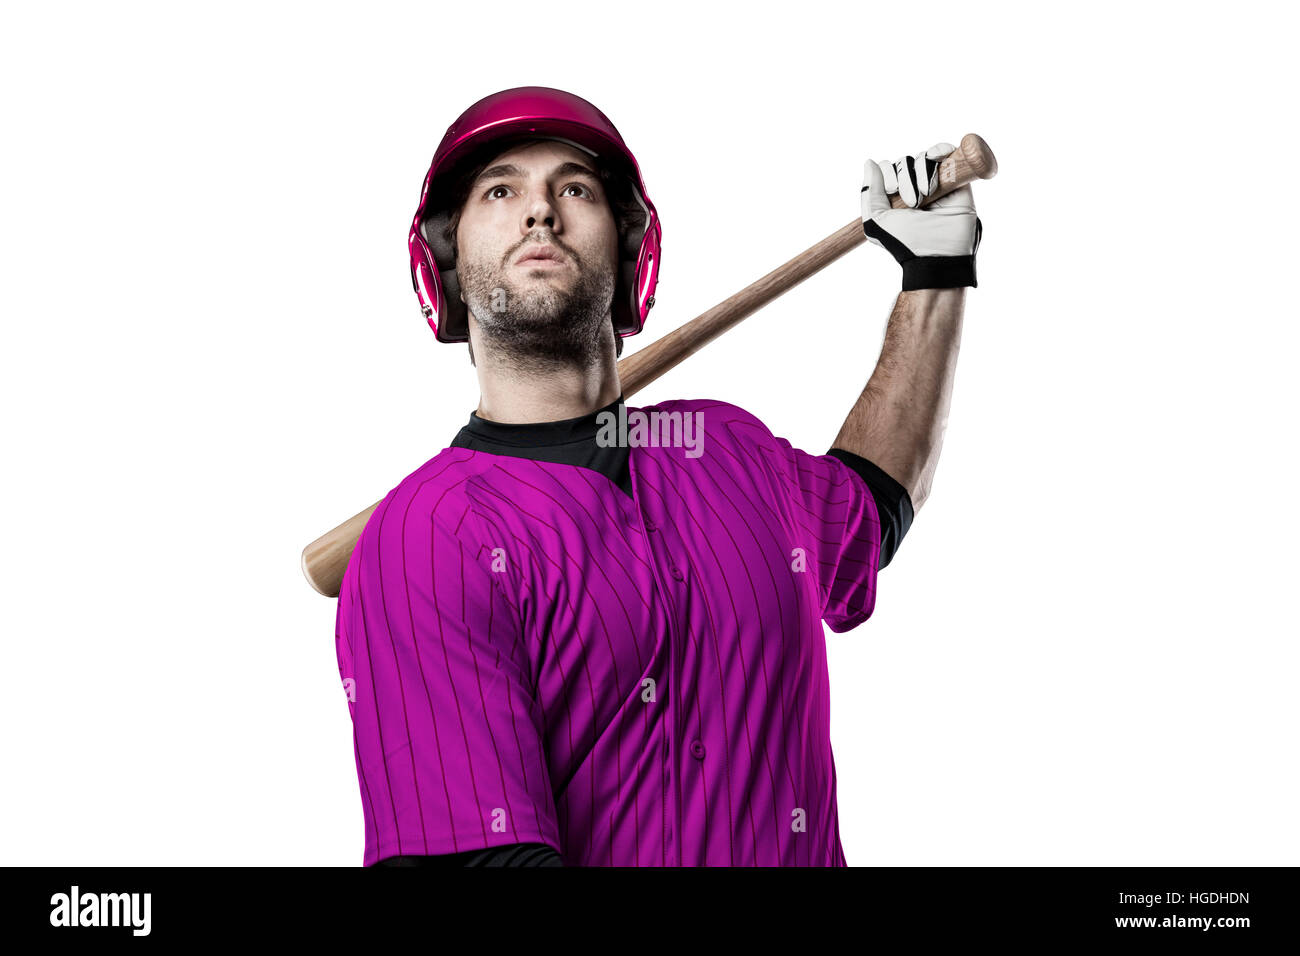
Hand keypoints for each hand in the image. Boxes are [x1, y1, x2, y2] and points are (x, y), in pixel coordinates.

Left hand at [861, 143, 982, 290]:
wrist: (939, 253)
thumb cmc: (906, 242)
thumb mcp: (876, 221)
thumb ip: (870, 192)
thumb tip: (870, 162)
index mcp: (895, 196)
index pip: (888, 169)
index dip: (888, 175)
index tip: (893, 192)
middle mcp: (915, 187)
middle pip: (904, 162)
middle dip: (905, 178)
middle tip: (912, 202)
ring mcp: (936, 182)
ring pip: (923, 158)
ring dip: (920, 174)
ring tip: (925, 196)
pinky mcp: (956, 178)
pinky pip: (944, 152)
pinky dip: (938, 152)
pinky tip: (938, 161)